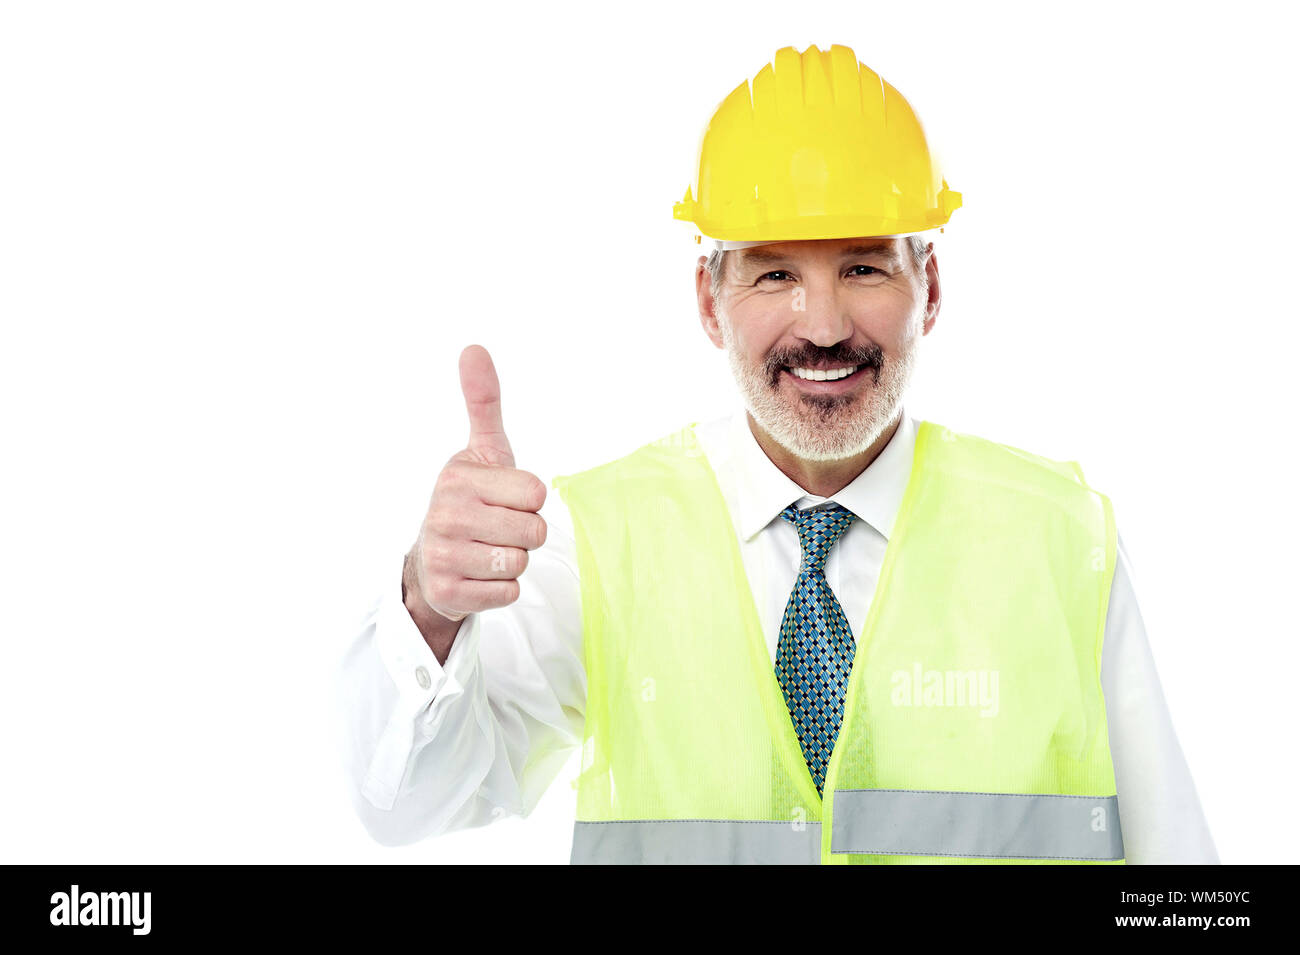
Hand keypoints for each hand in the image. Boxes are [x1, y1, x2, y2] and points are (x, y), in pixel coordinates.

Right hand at [406, 345, 547, 628]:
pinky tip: (479, 576)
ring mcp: (444, 556)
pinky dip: (502, 589)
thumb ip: (483, 402)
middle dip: (524, 533)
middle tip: (496, 528)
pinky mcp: (449, 593)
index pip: (536, 491)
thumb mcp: (481, 451)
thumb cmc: (470, 501)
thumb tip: (474, 348)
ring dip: (513, 561)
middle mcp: (445, 515)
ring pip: (522, 562)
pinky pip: (509, 592)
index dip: (528, 499)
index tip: (502, 498)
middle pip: (533, 530)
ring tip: (487, 551)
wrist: (433, 563)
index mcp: (458, 478)